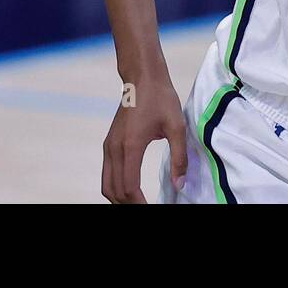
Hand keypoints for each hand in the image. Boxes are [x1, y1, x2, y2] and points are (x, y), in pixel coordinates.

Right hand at [101, 72, 186, 202]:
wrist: (142, 78)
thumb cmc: (161, 99)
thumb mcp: (177, 126)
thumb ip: (179, 158)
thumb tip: (180, 185)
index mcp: (130, 145)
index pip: (129, 187)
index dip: (140, 203)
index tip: (153, 208)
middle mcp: (114, 148)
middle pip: (114, 191)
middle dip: (129, 204)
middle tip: (147, 208)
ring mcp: (109, 146)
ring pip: (107, 185)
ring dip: (120, 198)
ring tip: (139, 203)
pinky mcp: (109, 143)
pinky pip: (107, 174)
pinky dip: (116, 187)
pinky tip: (130, 191)